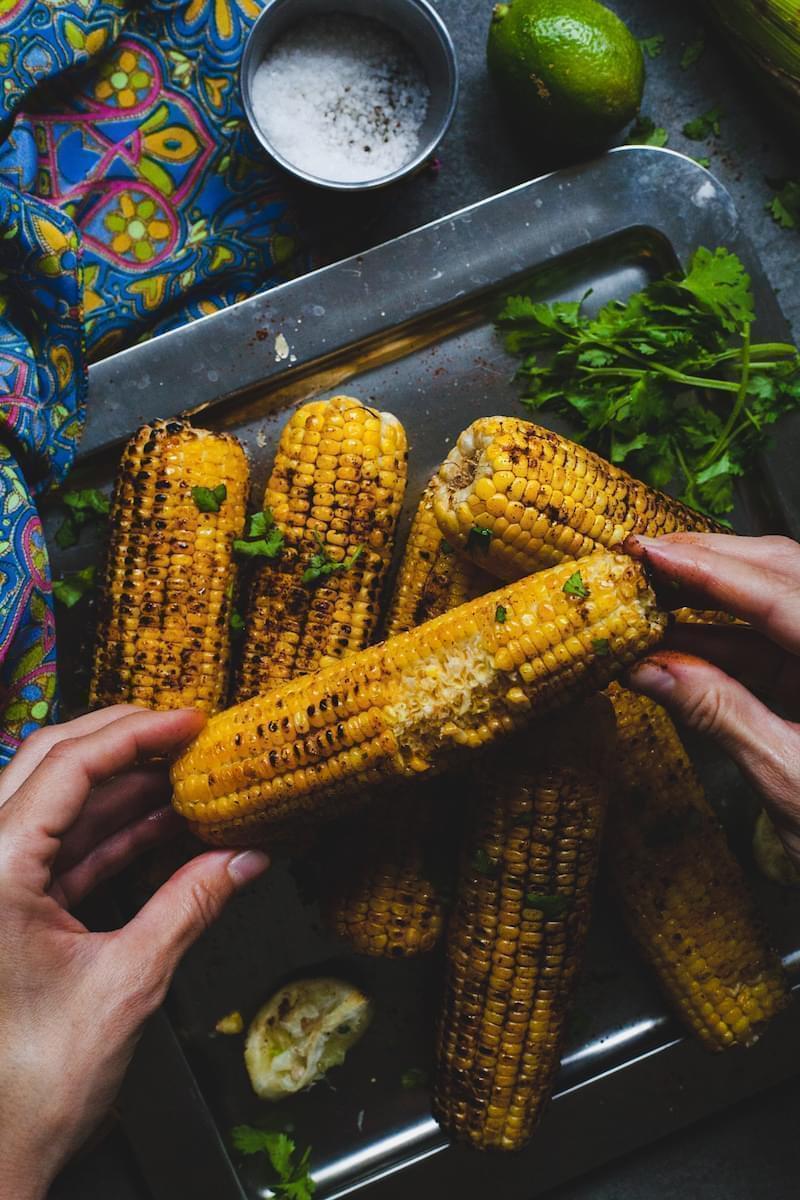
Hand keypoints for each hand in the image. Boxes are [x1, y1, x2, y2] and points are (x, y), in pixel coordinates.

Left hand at [0, 706, 268, 1199]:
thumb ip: (190, 906)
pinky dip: (116, 831)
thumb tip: (248, 857)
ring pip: (60, 804)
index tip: (190, 719)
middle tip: (188, 728)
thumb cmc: (33, 1085)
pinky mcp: (11, 907)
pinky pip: (65, 847)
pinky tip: (166, 823)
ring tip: (189, 772)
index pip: (66, 767)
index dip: (135, 732)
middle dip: (125, 740)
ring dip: (125, 786)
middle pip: (52, 765)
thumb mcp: (128, 983)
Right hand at [624, 532, 799, 866]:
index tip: (648, 551)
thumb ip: (720, 714)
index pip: (782, 597)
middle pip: (785, 574)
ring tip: (648, 590)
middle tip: (641, 556)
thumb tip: (646, 667)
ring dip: (710, 595)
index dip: (709, 570)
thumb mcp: (788, 780)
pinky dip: (720, 638)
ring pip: (777, 599)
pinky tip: (672, 639)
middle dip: (710, 561)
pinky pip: (771, 642)